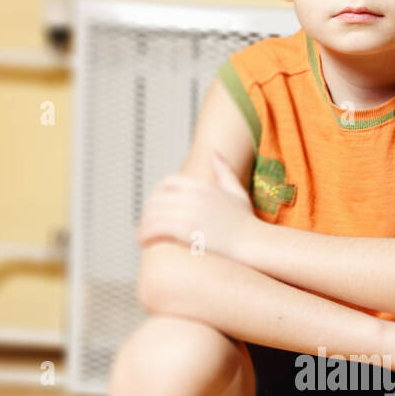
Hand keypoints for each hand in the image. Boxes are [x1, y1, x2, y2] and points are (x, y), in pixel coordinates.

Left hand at [135, 151, 254, 257]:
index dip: (157, 194)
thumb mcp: (236, 191)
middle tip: (144, 224)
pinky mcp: (186, 229)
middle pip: (157, 199)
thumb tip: (214, 153)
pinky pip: (156, 228)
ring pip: (154, 214)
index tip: (154, 207)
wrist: (254, 242)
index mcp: (202, 184)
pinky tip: (143, 241)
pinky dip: (145, 233)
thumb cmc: (247, 222)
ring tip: (140, 236)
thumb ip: (224, 170)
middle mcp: (193, 195)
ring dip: (143, 225)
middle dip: (148, 212)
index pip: (168, 182)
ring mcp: (188, 211)